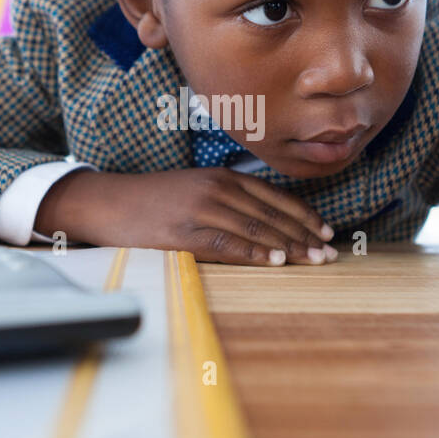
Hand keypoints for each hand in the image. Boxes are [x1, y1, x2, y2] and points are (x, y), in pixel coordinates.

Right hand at [34, 168, 337, 266]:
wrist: (108, 202)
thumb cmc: (153, 200)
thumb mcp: (195, 188)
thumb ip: (229, 198)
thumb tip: (267, 221)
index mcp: (222, 176)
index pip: (275, 196)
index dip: (304, 215)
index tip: (326, 231)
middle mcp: (216, 188)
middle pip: (271, 214)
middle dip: (305, 235)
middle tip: (329, 253)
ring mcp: (201, 210)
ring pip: (256, 229)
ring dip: (290, 246)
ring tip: (313, 260)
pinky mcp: (184, 233)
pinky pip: (229, 245)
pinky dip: (256, 253)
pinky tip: (277, 261)